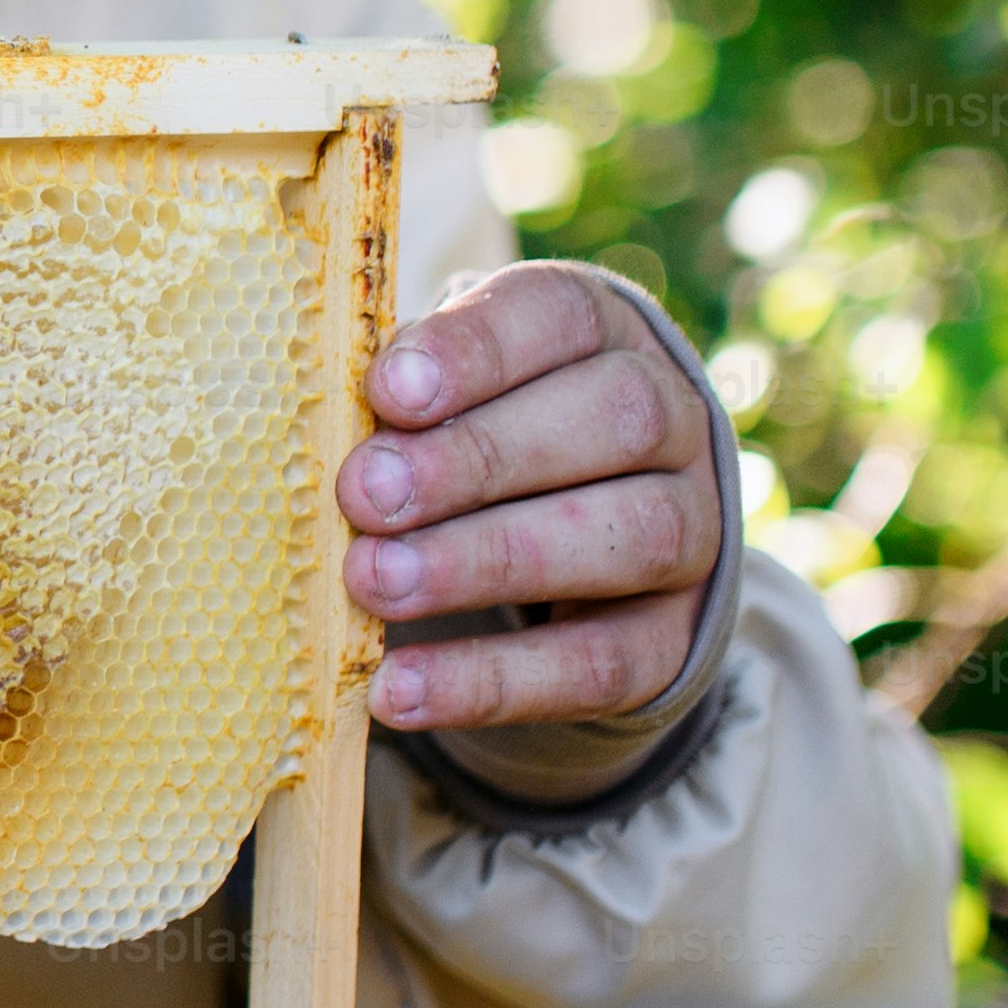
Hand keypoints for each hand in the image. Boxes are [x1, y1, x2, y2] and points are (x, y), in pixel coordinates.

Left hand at [340, 264, 726, 733]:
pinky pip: (602, 664)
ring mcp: (691, 531)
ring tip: (375, 583)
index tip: (387, 391)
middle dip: (477, 460)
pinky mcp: (671, 641)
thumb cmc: (469, 434)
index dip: (475, 352)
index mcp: (599, 335)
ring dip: (489, 562)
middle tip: (365, 496)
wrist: (577, 543)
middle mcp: (670, 422)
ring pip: (631, 537)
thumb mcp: (437, 391)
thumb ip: (395, 397)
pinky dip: (493, 682)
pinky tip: (399, 689)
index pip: (561, 318)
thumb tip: (316, 428)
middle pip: (612, 421)